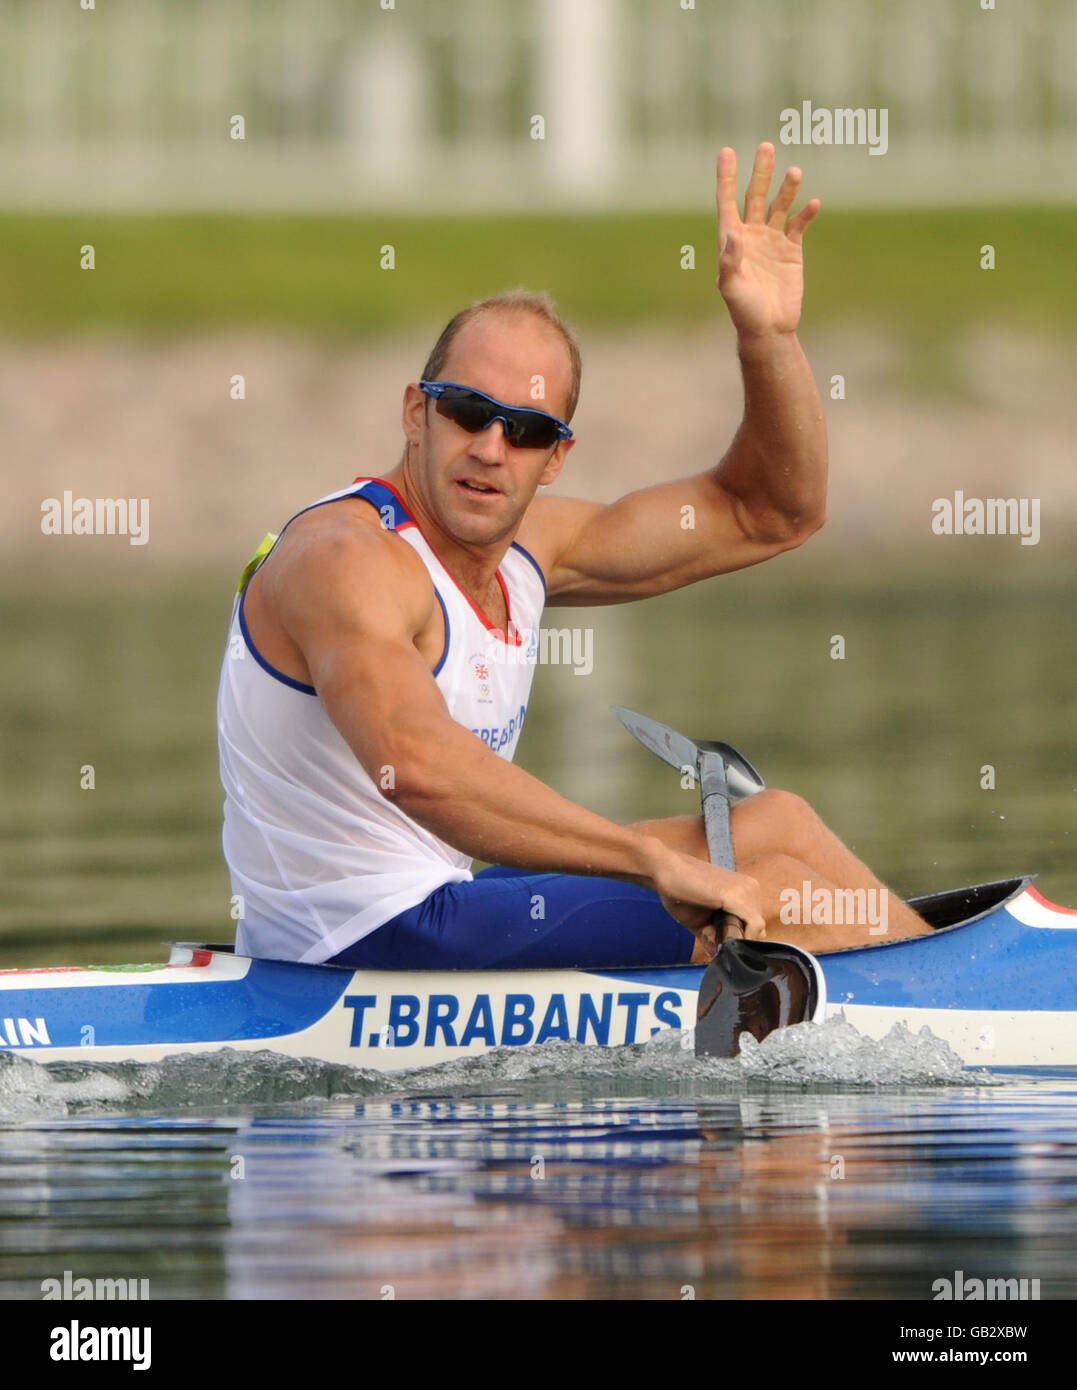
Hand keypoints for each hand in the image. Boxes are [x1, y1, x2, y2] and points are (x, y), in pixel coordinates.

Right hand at [648, 846, 765, 955]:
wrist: (663, 869)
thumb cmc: (679, 892)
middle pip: (758, 929)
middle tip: (715, 939)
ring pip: (758, 929)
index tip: (722, 944)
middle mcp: (750, 888)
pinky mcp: (736, 895)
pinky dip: (741, 938)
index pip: (756, 924)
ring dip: (737, 939)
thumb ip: (712, 937)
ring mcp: (746, 890)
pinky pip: (754, 925)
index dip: (741, 939)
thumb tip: (717, 955)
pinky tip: (722, 938)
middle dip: (738, 940)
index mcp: (745, 891)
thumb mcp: (700, 921)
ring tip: (713, 934)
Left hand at [715, 143, 819, 339]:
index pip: (727, 202)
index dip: (726, 177)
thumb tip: (734, 234)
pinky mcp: (792, 250)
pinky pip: (799, 225)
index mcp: (731, 240)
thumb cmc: (744, 311)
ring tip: (795, 171)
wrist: (769, 329)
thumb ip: (730, 262)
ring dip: (787, 189)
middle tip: (766, 146)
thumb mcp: (731, 289)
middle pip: (755, 196)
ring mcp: (772, 241)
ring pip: (780, 206)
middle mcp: (752, 235)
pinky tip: (812, 203)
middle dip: (760, 172)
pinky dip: (806, 213)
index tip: (727, 151)